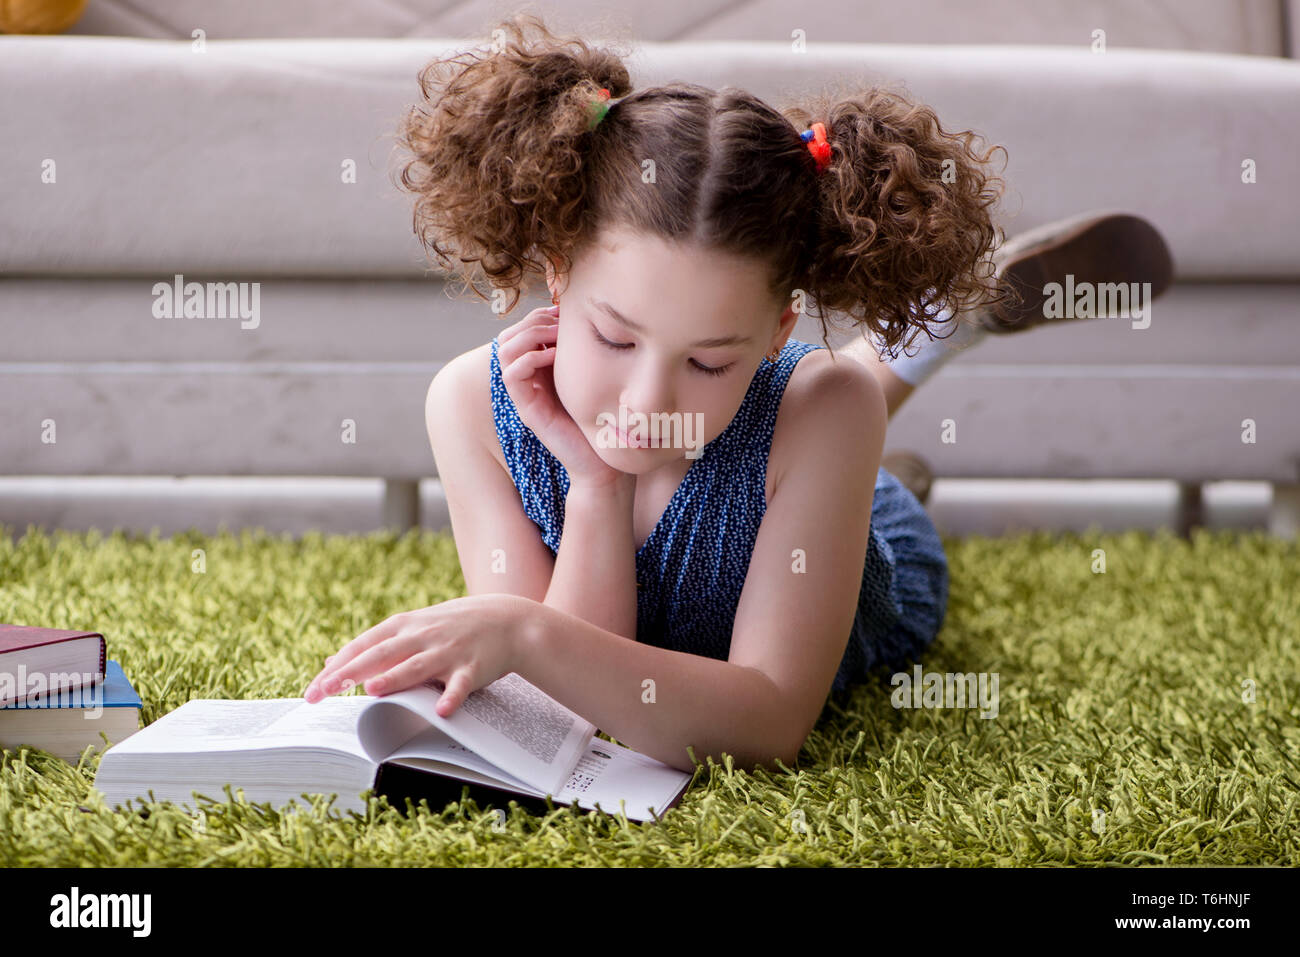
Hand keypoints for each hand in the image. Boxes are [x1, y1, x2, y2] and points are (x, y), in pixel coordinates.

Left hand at [302, 594, 538, 717]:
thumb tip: (333, 661)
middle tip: (323, 692)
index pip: (363, 646)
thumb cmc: (452, 627)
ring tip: (373, 690)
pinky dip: (451, 697)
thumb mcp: (412, 627)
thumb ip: (375, 645)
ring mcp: (448, 651)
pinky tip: (441, 711)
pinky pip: (460, 684)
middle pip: (381, 654)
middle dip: (349, 673)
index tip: (314, 689)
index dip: (337, 667)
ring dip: (396, 677)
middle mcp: (423, 636)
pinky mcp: (473, 667)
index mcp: (404, 626)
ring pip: (417, 665)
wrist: (507, 619)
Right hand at [496, 303, 625, 488]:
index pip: (521, 329)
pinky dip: (531, 358)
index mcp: (540, 370)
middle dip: (533, 321)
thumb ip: (582, 351)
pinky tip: (556, 356)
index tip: (564, 314)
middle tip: (560, 323)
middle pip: (509, 335)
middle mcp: (528, 381)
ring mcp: (525, 395)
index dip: (539, 315)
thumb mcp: (593, 375)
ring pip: (505, 350)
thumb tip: (583, 319)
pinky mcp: (528, 410)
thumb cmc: (602, 418)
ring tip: (556, 337)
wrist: (603, 461)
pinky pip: (512, 374)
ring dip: (530, 335)